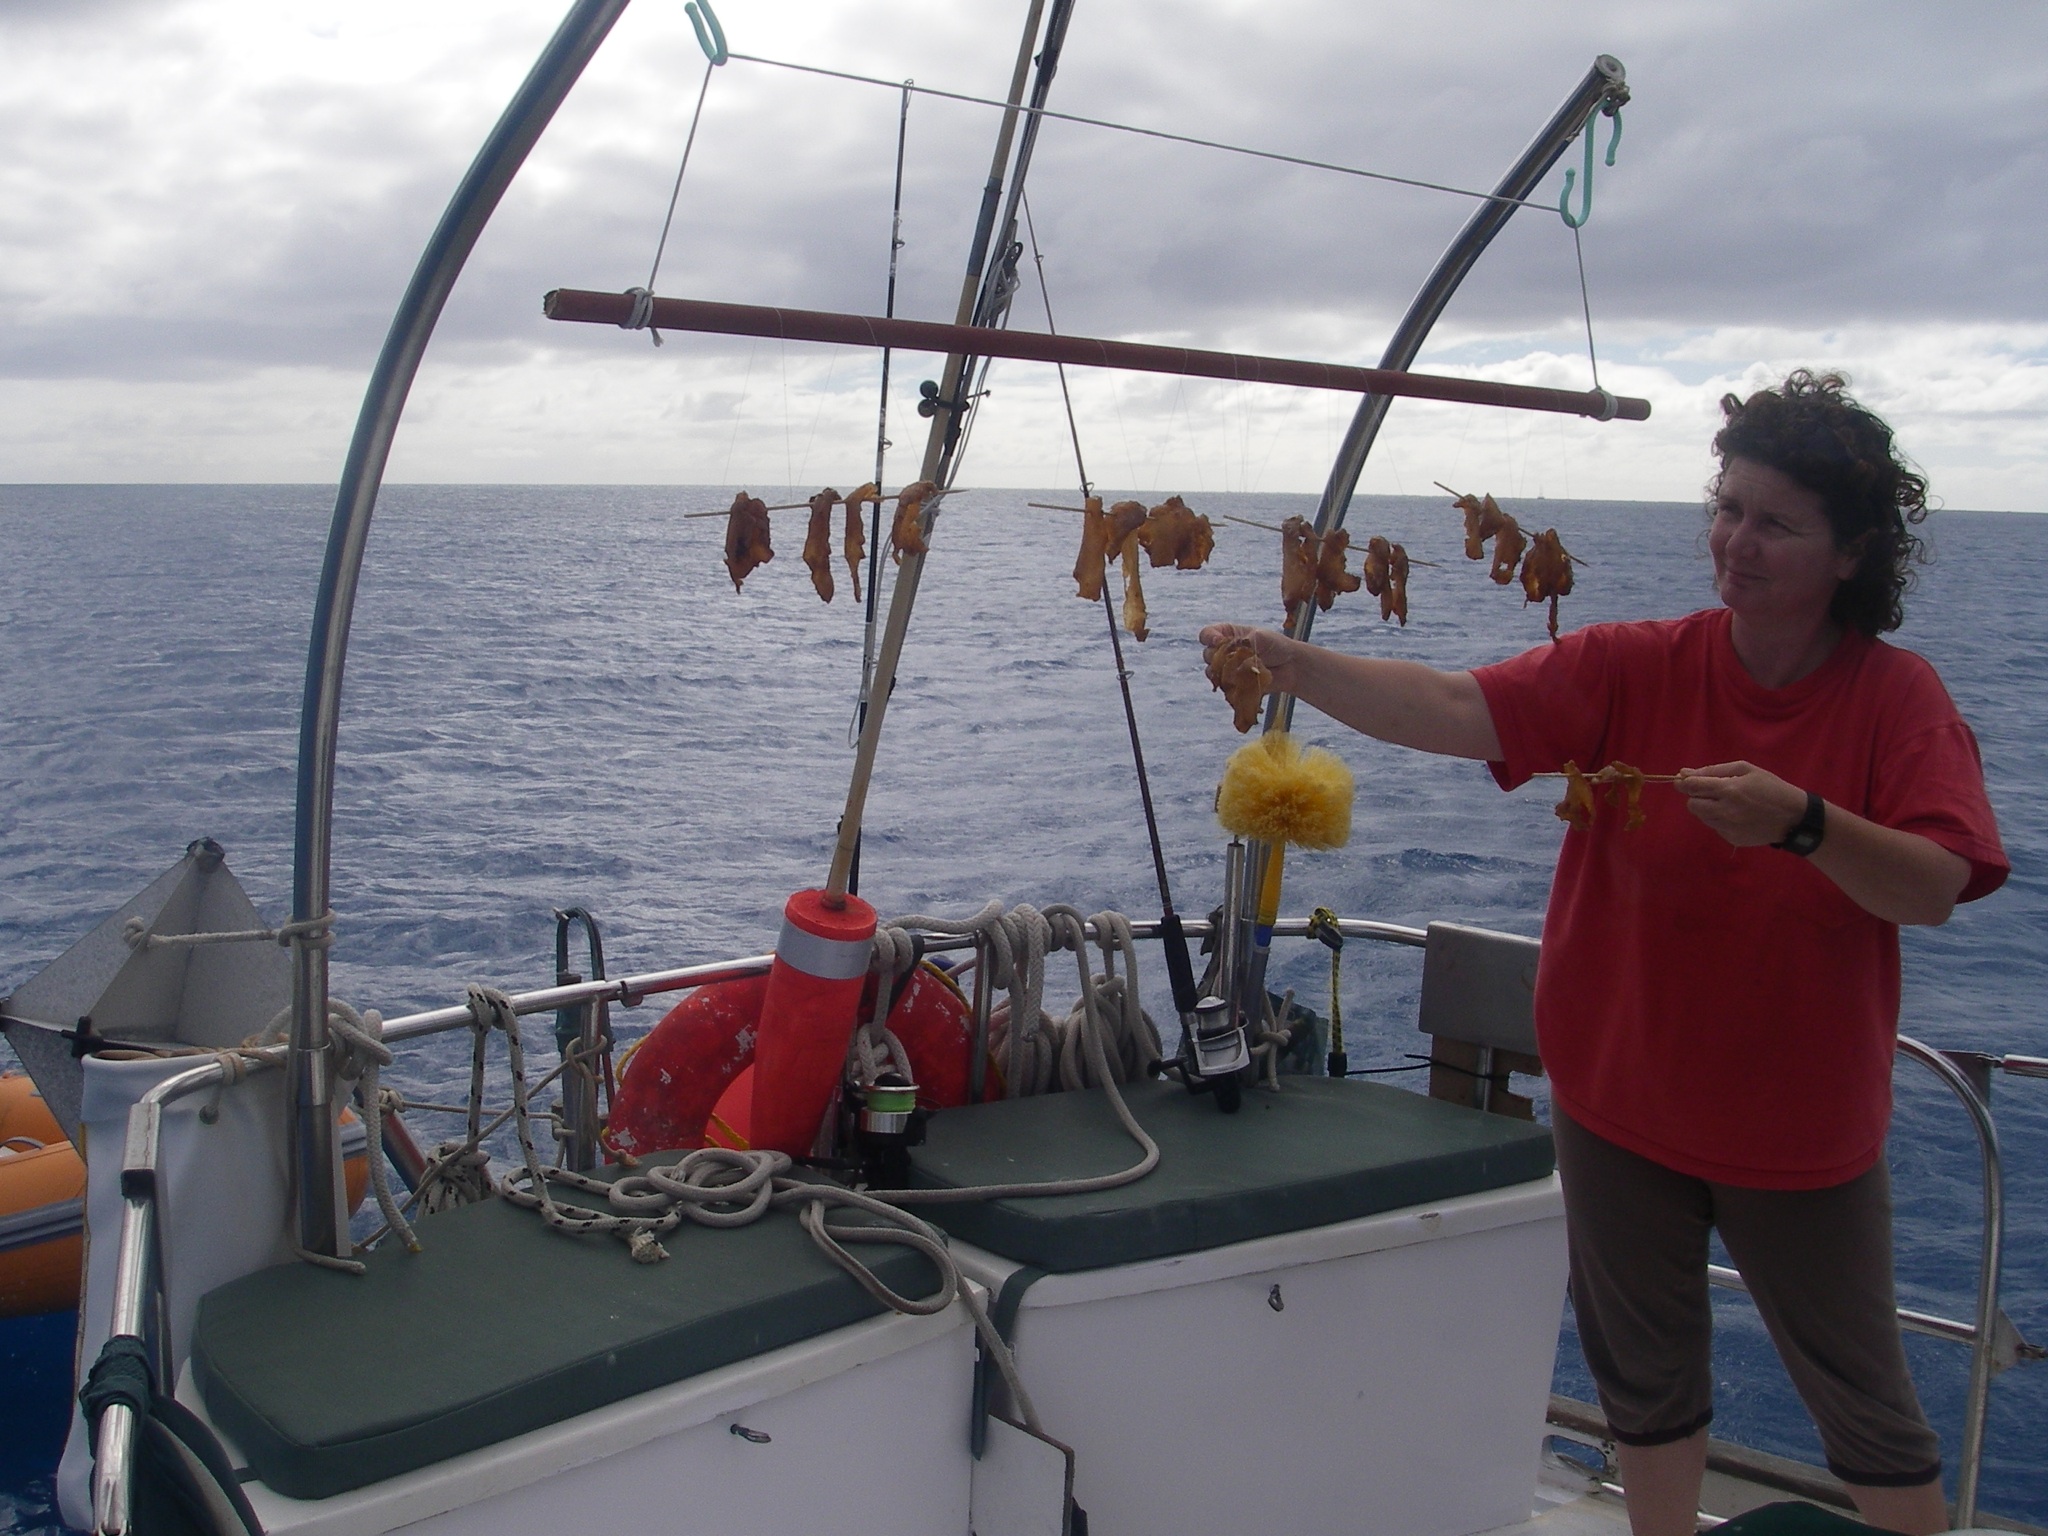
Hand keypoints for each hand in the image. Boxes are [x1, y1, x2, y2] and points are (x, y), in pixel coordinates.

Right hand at [1198, 623, 1287, 686]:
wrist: (1290, 666)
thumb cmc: (1276, 645)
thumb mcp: (1261, 636)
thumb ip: (1245, 642)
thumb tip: (1233, 653)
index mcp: (1227, 634)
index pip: (1207, 634)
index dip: (1209, 638)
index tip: (1218, 642)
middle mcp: (1224, 651)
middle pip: (1207, 654)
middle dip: (1216, 657)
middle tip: (1232, 659)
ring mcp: (1227, 668)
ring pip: (1212, 672)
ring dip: (1222, 673)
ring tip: (1238, 672)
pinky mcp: (1233, 684)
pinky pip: (1224, 687)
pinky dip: (1230, 686)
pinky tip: (1242, 683)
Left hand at [1674, 761, 1809, 847]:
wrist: (1794, 817)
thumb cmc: (1771, 787)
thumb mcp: (1746, 770)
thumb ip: (1714, 771)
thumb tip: (1685, 773)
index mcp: (1728, 790)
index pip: (1692, 787)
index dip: (1684, 783)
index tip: (1682, 780)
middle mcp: (1725, 811)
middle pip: (1692, 805)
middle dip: (1696, 797)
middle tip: (1712, 792)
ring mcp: (1728, 828)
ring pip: (1702, 817)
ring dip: (1708, 809)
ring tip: (1729, 803)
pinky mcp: (1732, 839)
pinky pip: (1716, 827)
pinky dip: (1720, 820)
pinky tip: (1737, 816)